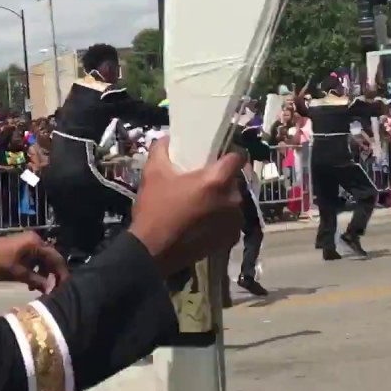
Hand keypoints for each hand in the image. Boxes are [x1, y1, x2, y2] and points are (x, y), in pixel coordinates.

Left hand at [0, 231, 67, 293]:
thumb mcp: (19, 273)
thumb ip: (37, 280)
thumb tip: (51, 289)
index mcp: (36, 243)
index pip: (56, 258)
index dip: (61, 273)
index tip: (64, 286)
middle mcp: (35, 240)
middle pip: (50, 259)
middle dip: (51, 275)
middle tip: (51, 290)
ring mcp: (27, 243)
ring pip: (42, 260)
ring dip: (42, 274)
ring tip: (37, 288)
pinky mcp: (21, 248)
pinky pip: (34, 259)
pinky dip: (34, 270)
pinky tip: (30, 283)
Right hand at [127, 138, 244, 277]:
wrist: (153, 251)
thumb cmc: (155, 209)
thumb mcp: (152, 173)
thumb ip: (161, 150)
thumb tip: (168, 139)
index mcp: (217, 180)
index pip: (238, 157)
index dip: (229, 153)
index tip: (216, 157)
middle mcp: (233, 199)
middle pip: (233, 181)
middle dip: (220, 180)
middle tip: (199, 183)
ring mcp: (234, 221)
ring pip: (232, 202)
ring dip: (220, 201)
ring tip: (199, 206)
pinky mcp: (231, 239)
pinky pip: (229, 221)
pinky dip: (219, 220)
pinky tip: (201, 223)